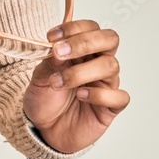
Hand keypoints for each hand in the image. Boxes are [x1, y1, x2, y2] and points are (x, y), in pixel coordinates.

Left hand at [22, 20, 129, 153]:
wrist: (44, 129)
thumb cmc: (45, 99)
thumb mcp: (39, 77)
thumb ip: (50, 61)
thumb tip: (58, 48)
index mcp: (81, 51)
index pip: (91, 28)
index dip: (74, 28)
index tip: (52, 37)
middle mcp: (97, 63)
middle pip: (109, 40)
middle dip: (84, 43)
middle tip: (59, 53)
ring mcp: (106, 84)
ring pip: (111, 66)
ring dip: (81, 72)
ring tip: (58, 83)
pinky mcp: (110, 107)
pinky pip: (119, 97)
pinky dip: (99, 94)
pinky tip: (81, 96)